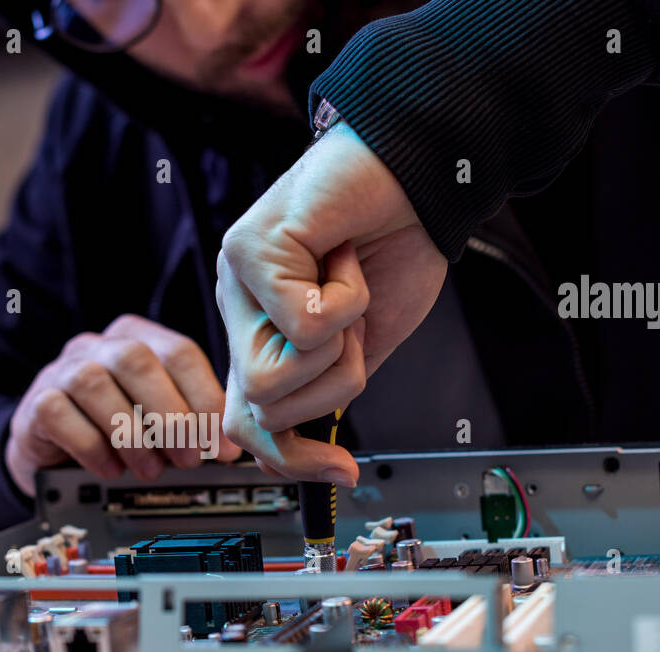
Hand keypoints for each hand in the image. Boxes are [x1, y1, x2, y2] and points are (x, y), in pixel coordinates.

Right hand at [5, 314, 241, 495]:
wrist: (50, 449)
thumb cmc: (112, 429)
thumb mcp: (154, 418)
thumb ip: (187, 419)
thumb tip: (228, 447)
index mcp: (137, 337)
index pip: (180, 353)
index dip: (206, 399)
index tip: (224, 446)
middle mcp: (97, 346)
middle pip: (137, 361)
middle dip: (170, 414)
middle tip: (189, 459)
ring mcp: (61, 369)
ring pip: (95, 384)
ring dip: (131, 433)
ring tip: (150, 469)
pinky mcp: (36, 401)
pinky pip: (60, 414)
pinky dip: (91, 446)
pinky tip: (110, 469)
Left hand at [216, 122, 446, 483]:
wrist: (422, 175)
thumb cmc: (395, 245)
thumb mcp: (363, 344)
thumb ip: (329, 394)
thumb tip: (305, 462)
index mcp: (261, 334)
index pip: (247, 424)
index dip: (293, 459)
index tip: (343, 469)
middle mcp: (238, 309)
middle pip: (262, 413)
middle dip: (330, 387)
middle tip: (353, 327)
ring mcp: (237, 278)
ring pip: (275, 380)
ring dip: (337, 347)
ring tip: (347, 287)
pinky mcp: (251, 248)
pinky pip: (304, 324)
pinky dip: (348, 298)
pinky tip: (344, 255)